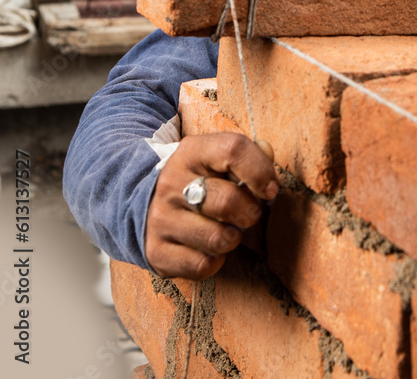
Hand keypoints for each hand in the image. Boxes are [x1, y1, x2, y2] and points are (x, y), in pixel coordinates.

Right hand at [145, 132, 277, 279]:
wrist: (147, 200)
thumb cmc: (198, 178)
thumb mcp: (217, 156)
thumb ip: (248, 154)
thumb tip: (268, 155)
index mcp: (191, 152)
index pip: (233, 150)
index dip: (260, 172)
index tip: (269, 189)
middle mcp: (171, 183)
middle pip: (228, 201)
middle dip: (250, 211)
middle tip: (247, 212)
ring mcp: (160, 218)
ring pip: (217, 238)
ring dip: (233, 238)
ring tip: (228, 229)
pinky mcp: (156, 251)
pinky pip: (202, 265)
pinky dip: (215, 261)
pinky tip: (210, 247)